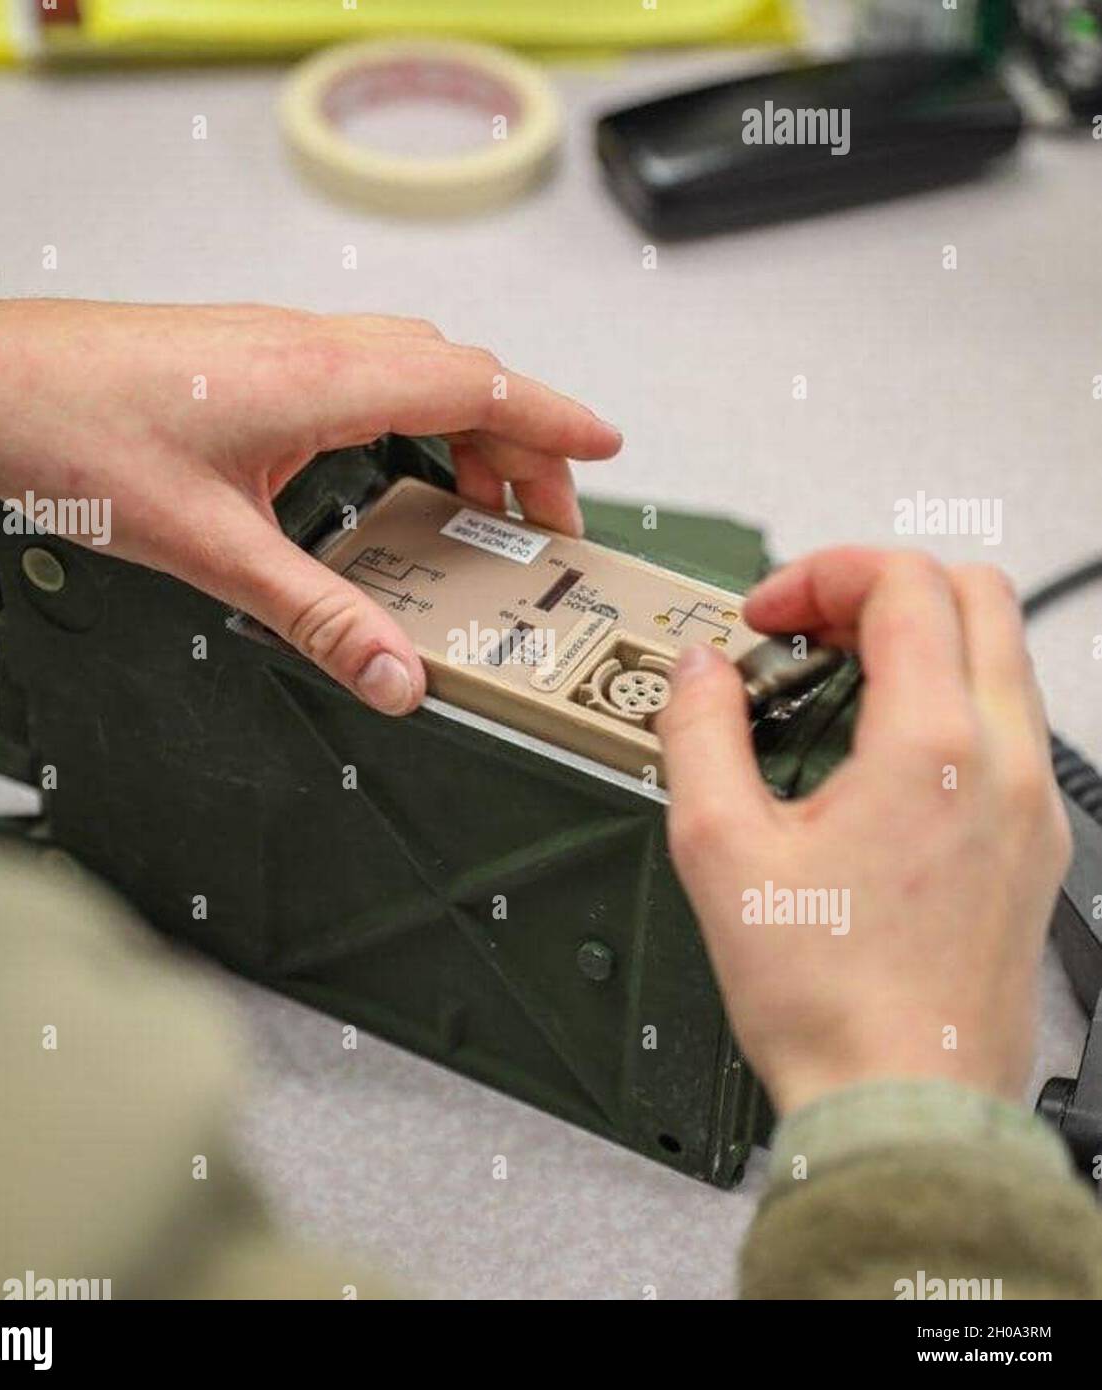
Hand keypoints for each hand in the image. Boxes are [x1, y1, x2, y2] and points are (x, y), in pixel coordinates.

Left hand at [0, 300, 620, 713]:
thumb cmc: (76, 439)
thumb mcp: (211, 549)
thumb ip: (316, 617)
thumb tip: (396, 676)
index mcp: (321, 379)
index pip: (475, 380)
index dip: (552, 416)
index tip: (607, 448)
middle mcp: (313, 345)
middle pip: (459, 373)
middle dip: (522, 441)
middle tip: (547, 517)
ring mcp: (283, 342)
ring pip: (415, 367)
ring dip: (468, 425)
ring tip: (485, 503)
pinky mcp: (256, 354)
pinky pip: (370, 371)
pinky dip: (415, 416)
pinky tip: (397, 469)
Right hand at [658, 549, 1070, 1115]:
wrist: (902, 1103)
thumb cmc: (828, 1000)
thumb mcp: (720, 849)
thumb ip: (698, 731)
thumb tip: (698, 671)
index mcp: (933, 748)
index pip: (905, 583)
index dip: (822, 573)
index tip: (768, 615)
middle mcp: (1005, 762)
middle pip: (974, 594)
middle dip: (879, 589)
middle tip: (808, 632)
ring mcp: (1032, 805)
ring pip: (999, 656)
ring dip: (917, 642)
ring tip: (834, 693)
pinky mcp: (1033, 844)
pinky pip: (1006, 725)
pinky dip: (945, 702)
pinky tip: (874, 760)